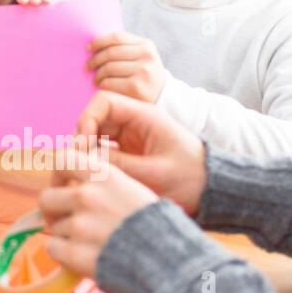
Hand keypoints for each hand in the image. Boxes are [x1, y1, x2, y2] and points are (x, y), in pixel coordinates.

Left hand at [38, 157, 157, 278]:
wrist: (171, 262)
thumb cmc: (158, 227)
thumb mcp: (133, 190)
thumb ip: (102, 184)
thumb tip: (72, 184)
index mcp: (103, 176)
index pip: (62, 160)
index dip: (58, 176)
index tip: (64, 187)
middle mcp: (87, 195)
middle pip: (46, 197)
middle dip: (54, 211)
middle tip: (66, 221)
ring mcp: (79, 224)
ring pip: (53, 228)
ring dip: (67, 237)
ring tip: (92, 245)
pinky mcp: (74, 252)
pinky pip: (54, 249)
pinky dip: (66, 255)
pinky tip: (86, 258)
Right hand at [59, 90, 207, 214]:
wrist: (213, 191)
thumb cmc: (191, 179)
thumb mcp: (154, 174)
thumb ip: (118, 165)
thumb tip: (84, 159)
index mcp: (144, 116)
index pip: (104, 101)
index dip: (87, 118)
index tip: (82, 145)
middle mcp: (134, 121)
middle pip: (95, 117)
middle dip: (83, 137)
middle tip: (79, 162)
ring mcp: (130, 136)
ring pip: (96, 134)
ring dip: (87, 150)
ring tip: (86, 172)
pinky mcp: (129, 151)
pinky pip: (103, 149)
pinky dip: (95, 160)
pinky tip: (96, 176)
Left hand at [87, 32, 166, 102]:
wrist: (162, 98)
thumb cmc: (143, 75)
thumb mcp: (140, 57)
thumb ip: (123, 49)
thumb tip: (92, 46)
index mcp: (146, 45)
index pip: (116, 37)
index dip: (98, 41)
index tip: (88, 48)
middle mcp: (147, 56)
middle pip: (110, 53)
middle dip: (94, 60)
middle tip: (87, 67)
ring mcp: (143, 71)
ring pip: (108, 68)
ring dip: (97, 74)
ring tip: (96, 79)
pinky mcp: (137, 88)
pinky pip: (109, 82)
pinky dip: (102, 85)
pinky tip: (102, 87)